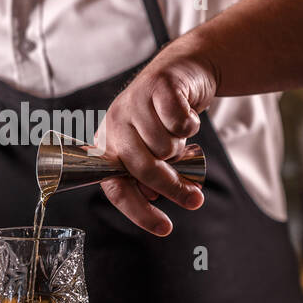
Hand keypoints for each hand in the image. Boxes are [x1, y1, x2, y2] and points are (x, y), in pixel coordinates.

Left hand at [93, 45, 217, 235]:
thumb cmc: (164, 117)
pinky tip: (187, 116)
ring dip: (181, 147)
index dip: (139, 211)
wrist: (183, 73)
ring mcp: (134, 102)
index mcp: (108, 144)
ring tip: (180, 136)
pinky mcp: (158, 86)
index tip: (164, 229)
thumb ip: (147, 175)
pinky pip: (180, 124)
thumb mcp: (151, 149)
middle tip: (194, 199)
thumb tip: (154, 199)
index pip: (115, 187)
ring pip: (165, 147)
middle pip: (143, 169)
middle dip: (172, 187)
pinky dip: (191, 126)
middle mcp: (115, 123)